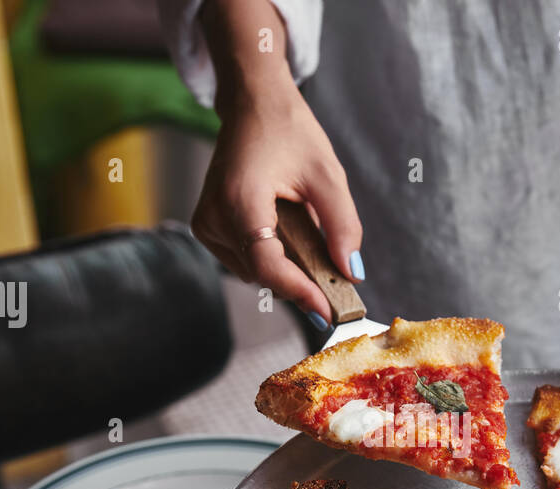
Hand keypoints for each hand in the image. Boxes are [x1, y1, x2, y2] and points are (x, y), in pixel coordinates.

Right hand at [192, 2, 361, 323]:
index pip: (268, 265)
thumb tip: (352, 272)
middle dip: (300, 281)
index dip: (299, 292)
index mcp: (240, 200)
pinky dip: (271, 258)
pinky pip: (245, 261)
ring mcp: (207, 224)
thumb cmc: (287, 131)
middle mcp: (215, 216)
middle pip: (263, 273)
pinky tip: (286, 233)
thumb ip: (343, 226)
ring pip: (254, 272)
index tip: (328, 311)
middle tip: (336, 284)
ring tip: (307, 237)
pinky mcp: (207, 227)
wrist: (252, 105)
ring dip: (286, 268)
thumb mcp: (328, 175)